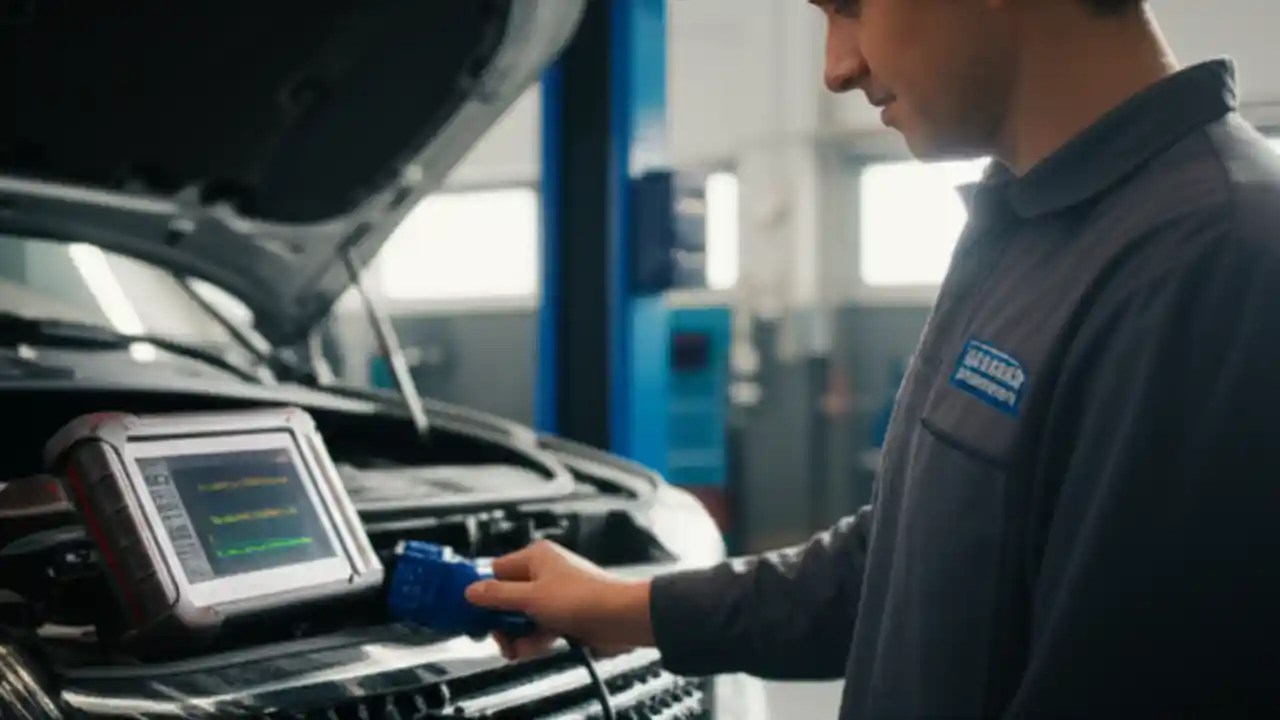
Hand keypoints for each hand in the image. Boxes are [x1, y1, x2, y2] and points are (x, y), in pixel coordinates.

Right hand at [465, 539, 653, 660]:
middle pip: (507, 598)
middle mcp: (544, 573)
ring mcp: (555, 595)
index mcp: (535, 557)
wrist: (620, 619)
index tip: (474, 614)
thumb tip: (471, 591)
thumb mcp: (530, 598)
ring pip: (523, 616)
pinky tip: (535, 649)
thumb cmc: (582, 598)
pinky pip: (539, 627)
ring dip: (518, 635)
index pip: (496, 571)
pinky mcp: (565, 615)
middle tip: (501, 638)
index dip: (484, 593)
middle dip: (503, 622)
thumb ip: (498, 596)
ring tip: (520, 649)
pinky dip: (535, 639)